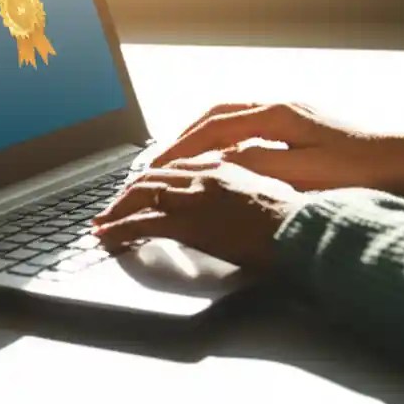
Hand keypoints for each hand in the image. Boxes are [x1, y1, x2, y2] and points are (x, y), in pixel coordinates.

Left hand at [92, 157, 309, 269]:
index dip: (156, 177)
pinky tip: (108, 237)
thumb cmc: (294, 220)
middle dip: (129, 192)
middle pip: (154, 177)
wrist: (300, 231)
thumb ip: (245, 190)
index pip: (178, 166)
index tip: (144, 188)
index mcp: (225, 166)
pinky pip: (142, 222)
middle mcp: (204, 175)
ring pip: (142, 195)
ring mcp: (193, 197)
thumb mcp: (269, 193)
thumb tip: (235, 202)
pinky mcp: (186, 222)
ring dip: (118, 209)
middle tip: (113, 205)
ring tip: (103, 222)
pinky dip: (120, 229)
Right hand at [149, 103, 403, 193]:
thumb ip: (258, 166)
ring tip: (178, 156)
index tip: (153, 168)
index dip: (179, 149)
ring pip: (231, 117)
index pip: (213, 129)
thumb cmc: (361, 169)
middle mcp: (280, 107)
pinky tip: (221, 155)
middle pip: (216, 116)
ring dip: (201, 135)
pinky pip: (248, 124)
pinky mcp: (301, 125)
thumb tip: (215, 164)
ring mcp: (291, 114)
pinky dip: (224, 137)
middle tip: (155, 162)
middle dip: (181, 138)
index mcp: (277, 116)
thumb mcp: (305, 173)